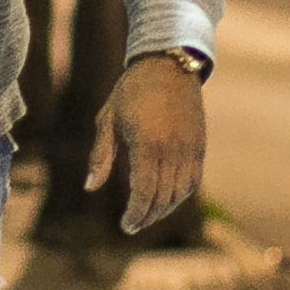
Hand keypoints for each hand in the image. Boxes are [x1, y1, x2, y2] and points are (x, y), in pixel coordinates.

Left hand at [91, 54, 206, 233]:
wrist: (168, 63)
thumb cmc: (132, 90)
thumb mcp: (108, 119)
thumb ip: (100, 155)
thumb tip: (90, 187)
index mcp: (147, 144)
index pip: (145, 192)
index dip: (135, 213)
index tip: (125, 225)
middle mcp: (172, 149)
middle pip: (163, 198)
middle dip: (147, 216)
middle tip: (132, 225)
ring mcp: (189, 148)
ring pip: (180, 193)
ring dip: (164, 210)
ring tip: (147, 214)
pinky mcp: (199, 145)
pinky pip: (193, 180)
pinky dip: (181, 196)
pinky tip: (167, 199)